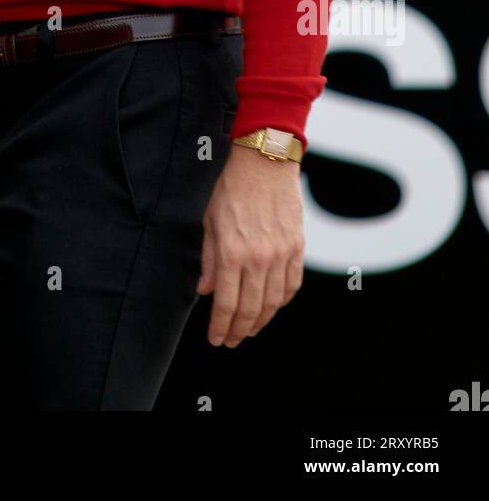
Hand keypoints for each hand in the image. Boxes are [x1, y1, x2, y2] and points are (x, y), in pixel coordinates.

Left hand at [197, 144, 304, 346]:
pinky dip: (282, 301)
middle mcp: (258, 258)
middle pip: (250, 309)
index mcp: (232, 252)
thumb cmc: (231, 187)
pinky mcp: (297, 247)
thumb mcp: (209, 221)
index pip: (226, 303)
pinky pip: (292, 284)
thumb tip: (205, 290)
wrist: (264, 161)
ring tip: (250, 329)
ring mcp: (281, 254)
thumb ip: (208, 259)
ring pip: (273, 302)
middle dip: (239, 330)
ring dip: (261, 321)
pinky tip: (272, 306)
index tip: (216, 339)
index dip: (220, 327)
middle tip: (231, 340)